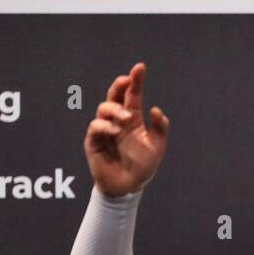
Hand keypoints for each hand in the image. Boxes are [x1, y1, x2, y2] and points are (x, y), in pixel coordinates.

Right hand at [84, 61, 168, 197]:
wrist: (128, 187)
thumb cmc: (142, 166)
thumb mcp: (157, 147)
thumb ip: (159, 128)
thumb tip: (156, 109)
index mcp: (132, 118)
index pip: (132, 95)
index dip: (135, 81)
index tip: (140, 68)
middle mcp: (117, 120)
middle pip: (114, 96)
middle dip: (119, 85)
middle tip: (126, 81)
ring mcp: (105, 129)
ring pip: (104, 108)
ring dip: (115, 109)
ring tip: (126, 118)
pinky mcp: (94, 141)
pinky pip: (95, 127)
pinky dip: (104, 126)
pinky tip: (115, 130)